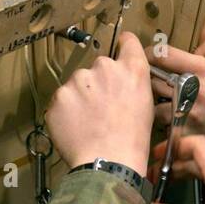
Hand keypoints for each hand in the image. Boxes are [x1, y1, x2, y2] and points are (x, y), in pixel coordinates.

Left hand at [45, 31, 153, 172]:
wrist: (108, 161)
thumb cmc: (132, 139)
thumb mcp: (146, 105)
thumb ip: (133, 82)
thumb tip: (123, 79)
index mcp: (131, 69)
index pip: (128, 41)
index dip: (124, 44)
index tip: (121, 45)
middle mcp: (104, 67)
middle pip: (99, 66)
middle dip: (99, 82)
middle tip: (103, 107)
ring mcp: (78, 81)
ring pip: (77, 83)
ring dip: (81, 96)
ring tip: (89, 122)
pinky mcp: (58, 97)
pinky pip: (61, 100)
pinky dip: (66, 111)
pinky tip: (76, 127)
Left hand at [147, 44, 204, 155]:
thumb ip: (193, 66)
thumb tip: (165, 60)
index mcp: (204, 69)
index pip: (164, 54)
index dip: (150, 55)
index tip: (147, 57)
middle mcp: (194, 88)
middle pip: (153, 79)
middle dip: (151, 81)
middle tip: (155, 83)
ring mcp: (186, 112)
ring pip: (153, 103)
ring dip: (155, 104)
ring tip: (167, 104)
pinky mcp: (182, 132)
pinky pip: (161, 123)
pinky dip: (163, 122)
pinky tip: (172, 121)